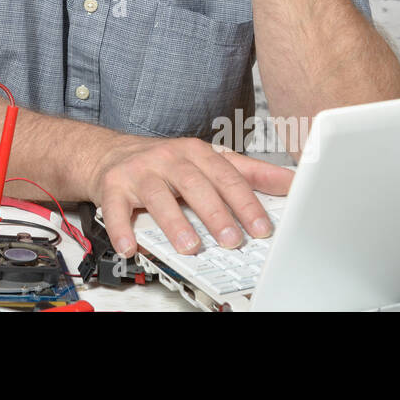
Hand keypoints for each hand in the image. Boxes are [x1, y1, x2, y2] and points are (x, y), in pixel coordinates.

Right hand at [89, 135, 294, 258]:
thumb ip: (248, 171)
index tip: (262, 227)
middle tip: (232, 239)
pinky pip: (116, 208)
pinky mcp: (112, 186)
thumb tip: (290, 182)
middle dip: (215, 213)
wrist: (109, 154)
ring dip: (174, 223)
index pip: (226, 175)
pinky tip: (131, 246)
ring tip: (190, 246)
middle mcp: (168, 159)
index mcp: (195, 153)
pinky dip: (122, 229)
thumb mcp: (207, 160)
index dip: (245, 202)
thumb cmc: (163, 163)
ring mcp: (139, 171)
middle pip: (194, 184)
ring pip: (157, 195)